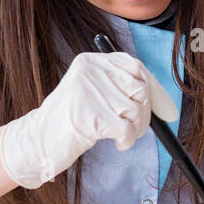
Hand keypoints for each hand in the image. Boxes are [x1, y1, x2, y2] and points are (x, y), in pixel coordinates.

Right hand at [0, 51, 178, 188]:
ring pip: (135, 110)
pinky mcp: (87, 115)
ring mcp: (87, 90)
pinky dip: (127, 140)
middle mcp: (89, 69)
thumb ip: (122, 89)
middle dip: (146, 114)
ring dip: (135, 129)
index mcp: (92, 60)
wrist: (35, 142)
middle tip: (136, 128)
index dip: (156, 91)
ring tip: (120, 135)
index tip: (168, 112)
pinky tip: (116, 143)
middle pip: (139, 89)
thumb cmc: (70, 121)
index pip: (136, 68)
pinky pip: (126, 129)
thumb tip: (165, 104)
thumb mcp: (95, 94)